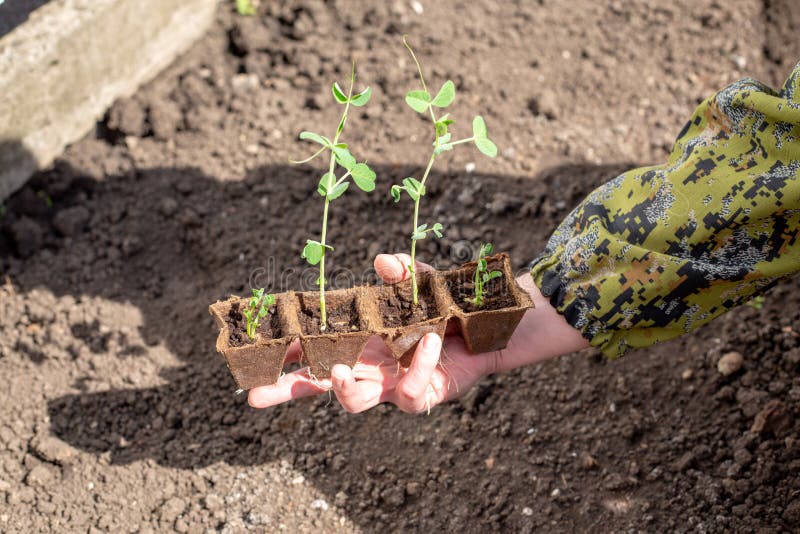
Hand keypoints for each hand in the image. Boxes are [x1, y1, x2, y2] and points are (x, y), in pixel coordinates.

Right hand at [248, 253, 588, 412]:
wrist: (494, 325)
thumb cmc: (452, 303)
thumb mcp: (426, 283)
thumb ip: (405, 274)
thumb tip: (382, 262)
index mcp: (362, 339)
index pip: (315, 346)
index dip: (285, 347)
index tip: (253, 346)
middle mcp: (373, 365)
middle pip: (319, 384)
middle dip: (287, 389)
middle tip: (254, 392)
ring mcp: (396, 383)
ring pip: (356, 403)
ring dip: (343, 389)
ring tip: (342, 370)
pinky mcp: (426, 394)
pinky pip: (412, 394)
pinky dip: (419, 366)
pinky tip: (431, 341)